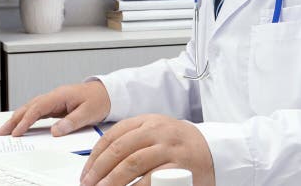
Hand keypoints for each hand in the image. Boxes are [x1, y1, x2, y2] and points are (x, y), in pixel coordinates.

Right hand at [0, 81, 110, 136]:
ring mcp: (55, 100)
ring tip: (7, 130)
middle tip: (3, 132)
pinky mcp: (56, 105)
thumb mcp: (88, 113)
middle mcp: (55, 96)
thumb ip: (71, 122)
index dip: (26, 120)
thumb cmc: (99, 100)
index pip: (38, 108)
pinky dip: (28, 118)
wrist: (107, 93)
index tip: (17, 132)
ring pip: (32, 108)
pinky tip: (22, 125)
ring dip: (19, 118)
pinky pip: (38, 111)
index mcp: (60, 95)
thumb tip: (55, 131)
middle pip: (30, 106)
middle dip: (15, 119)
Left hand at [80, 114, 214, 185]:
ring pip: (132, 164)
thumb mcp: (157, 133)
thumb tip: (100, 162)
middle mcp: (158, 132)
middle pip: (119, 150)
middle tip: (89, 184)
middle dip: (99, 170)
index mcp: (148, 121)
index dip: (95, 156)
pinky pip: (150, 179)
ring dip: (112, 181)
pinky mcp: (178, 167)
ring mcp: (169, 149)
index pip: (113, 135)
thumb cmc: (181, 145)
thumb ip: (132, 139)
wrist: (214, 150)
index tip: (86, 172)